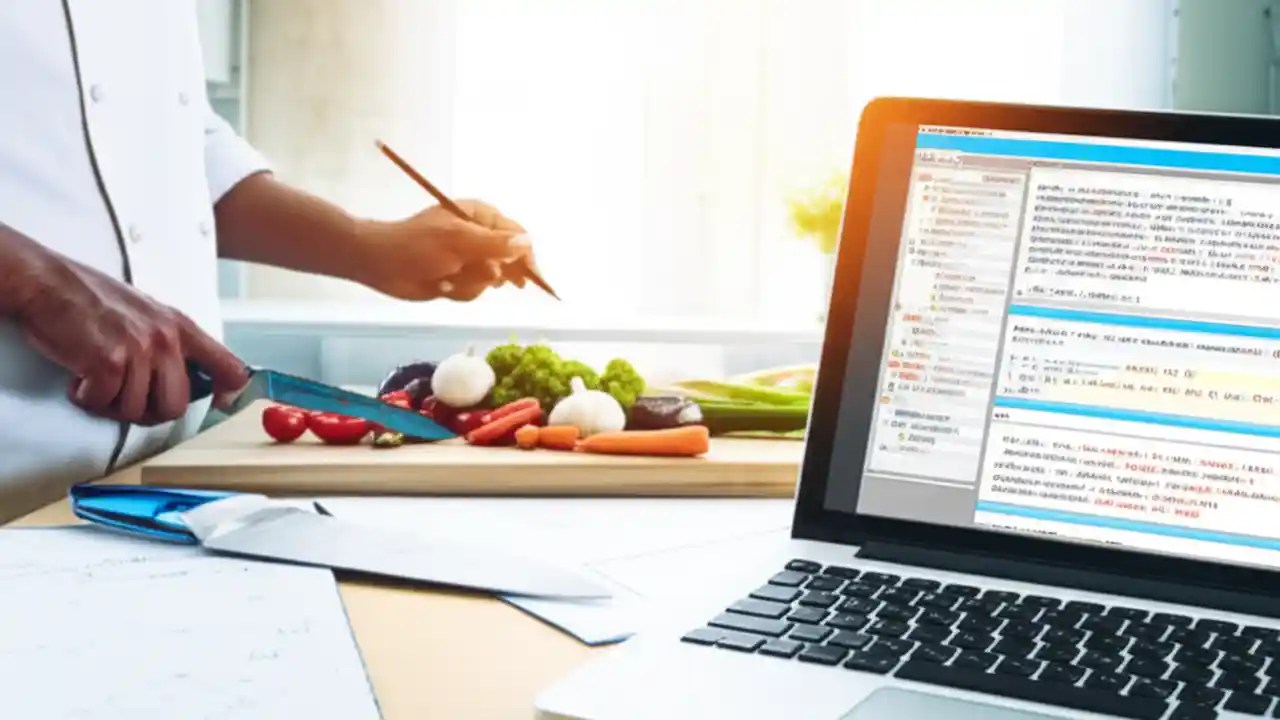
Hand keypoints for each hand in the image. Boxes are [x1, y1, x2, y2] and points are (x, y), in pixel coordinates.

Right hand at [0, 229, 249, 424]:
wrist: (47, 282)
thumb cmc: (90, 298)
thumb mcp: (146, 314)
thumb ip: (169, 343)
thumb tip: (185, 375)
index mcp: (180, 327)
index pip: (227, 366)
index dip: (228, 391)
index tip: (221, 402)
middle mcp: (166, 339)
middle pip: (175, 405)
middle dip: (147, 410)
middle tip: (123, 396)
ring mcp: (139, 350)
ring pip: (137, 410)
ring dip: (111, 403)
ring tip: (96, 379)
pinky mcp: (109, 362)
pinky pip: (104, 403)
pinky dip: (86, 397)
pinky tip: (80, 378)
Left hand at [360, 199, 538, 301]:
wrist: (380, 264)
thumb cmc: (418, 245)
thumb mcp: (459, 241)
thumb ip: (496, 243)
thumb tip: (528, 242)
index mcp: (480, 216)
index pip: (516, 235)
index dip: (525, 256)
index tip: (529, 277)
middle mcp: (478, 235)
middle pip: (508, 259)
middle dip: (493, 272)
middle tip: (483, 275)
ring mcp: (468, 258)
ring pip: (490, 279)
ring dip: (471, 283)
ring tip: (449, 276)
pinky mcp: (458, 277)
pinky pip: (474, 291)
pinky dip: (460, 291)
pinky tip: (442, 285)